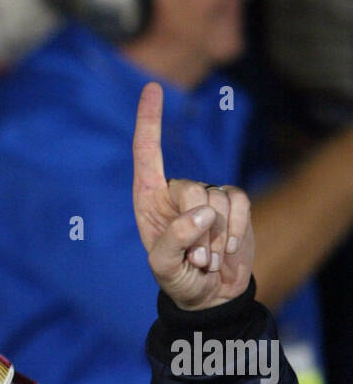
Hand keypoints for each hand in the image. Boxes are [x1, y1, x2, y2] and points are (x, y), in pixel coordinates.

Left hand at [132, 82, 253, 309]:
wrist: (211, 295)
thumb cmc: (179, 279)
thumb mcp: (164, 268)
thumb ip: (173, 241)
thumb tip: (201, 212)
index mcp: (148, 201)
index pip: (146, 154)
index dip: (149, 122)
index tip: (152, 88)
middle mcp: (175, 193)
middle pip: (188, 187)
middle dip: (195, 227)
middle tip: (195, 257)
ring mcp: (206, 195)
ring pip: (215, 199)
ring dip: (214, 237)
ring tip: (206, 259)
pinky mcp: (233, 203)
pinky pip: (238, 203)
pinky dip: (234, 230)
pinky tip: (226, 250)